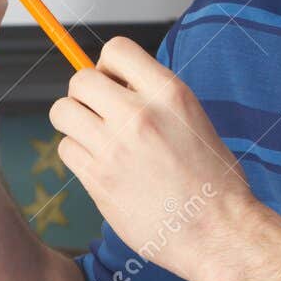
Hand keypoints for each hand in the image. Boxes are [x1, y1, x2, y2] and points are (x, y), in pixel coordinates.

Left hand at [48, 37, 254, 280]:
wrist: (218, 232)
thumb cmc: (213, 181)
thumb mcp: (192, 119)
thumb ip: (154, 99)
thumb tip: (115, 86)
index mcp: (169, 93)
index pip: (116, 49)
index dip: (108, 67)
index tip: (114, 86)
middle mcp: (139, 114)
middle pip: (80, 80)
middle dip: (86, 95)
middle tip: (102, 116)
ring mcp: (115, 147)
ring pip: (62, 112)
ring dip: (75, 123)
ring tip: (97, 140)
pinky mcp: (99, 179)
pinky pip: (66, 149)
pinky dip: (78, 155)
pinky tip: (101, 167)